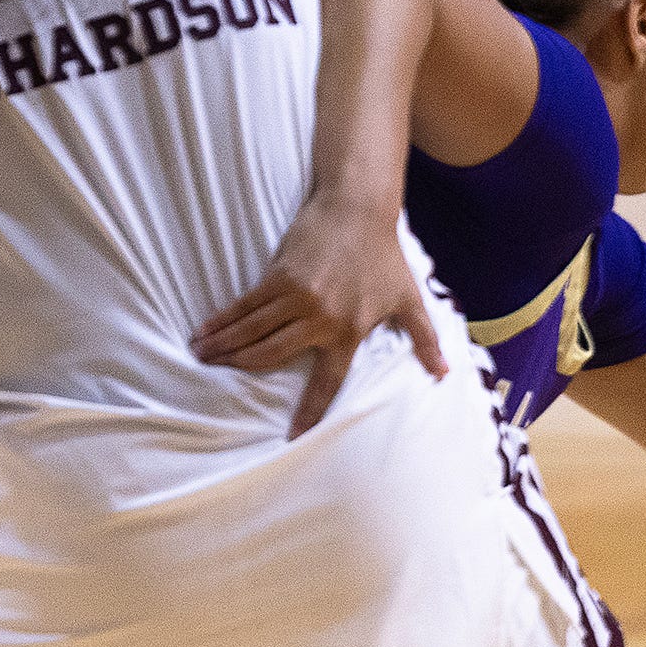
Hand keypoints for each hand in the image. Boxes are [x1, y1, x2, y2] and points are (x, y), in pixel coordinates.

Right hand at [192, 194, 447, 438]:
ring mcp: (297, 297)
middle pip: (273, 356)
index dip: (309, 412)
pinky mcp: (279, 276)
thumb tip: (443, 373)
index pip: (327, 383)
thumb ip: (425, 339)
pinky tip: (205, 330)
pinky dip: (224, 319)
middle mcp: (321, 319)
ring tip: (202, 358)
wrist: (358, 210)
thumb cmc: (385, 256)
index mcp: (350, 332)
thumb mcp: (410, 299)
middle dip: (241, 369)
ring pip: (254, 332)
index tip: (291, 436)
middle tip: (215, 378)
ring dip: (225, 347)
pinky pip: (246, 305)